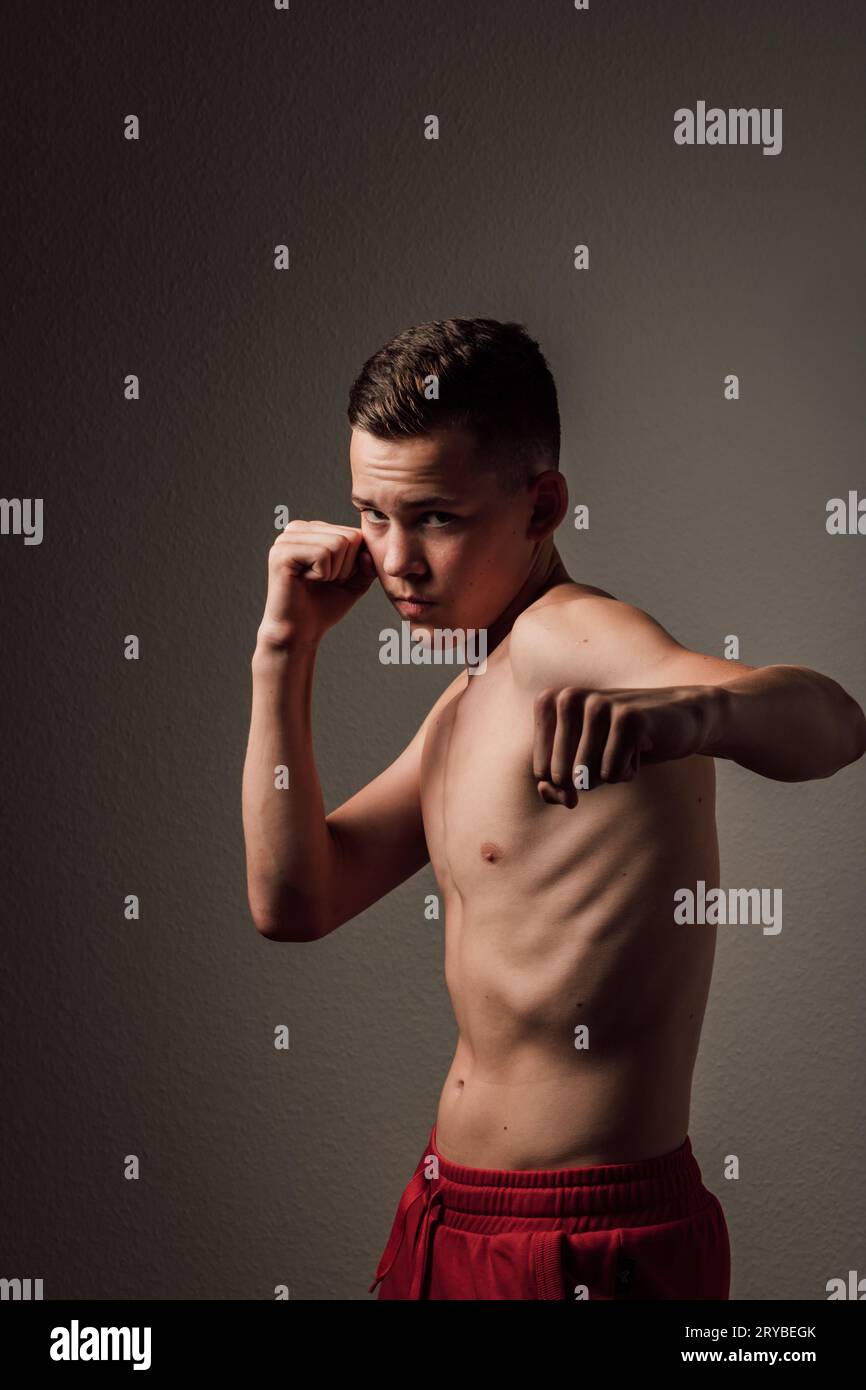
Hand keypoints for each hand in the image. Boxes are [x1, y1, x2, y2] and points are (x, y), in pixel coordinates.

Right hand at [257, 519, 377, 649]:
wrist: (299, 632)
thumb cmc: (323, 607)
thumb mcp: (354, 582)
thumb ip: (367, 564)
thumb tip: (366, 550)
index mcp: (312, 530)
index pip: (354, 533)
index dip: (353, 563)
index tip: (334, 578)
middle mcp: (297, 529)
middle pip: (348, 536)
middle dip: (345, 567)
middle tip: (324, 582)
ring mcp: (287, 539)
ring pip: (338, 543)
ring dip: (334, 571)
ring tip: (316, 581)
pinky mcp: (282, 552)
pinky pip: (322, 554)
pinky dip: (322, 574)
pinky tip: (305, 581)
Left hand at [532, 685, 715, 805]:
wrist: (679, 719)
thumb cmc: (623, 743)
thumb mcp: (583, 764)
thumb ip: (556, 784)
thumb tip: (547, 791)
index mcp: (551, 701)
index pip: (541, 770)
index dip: (563, 787)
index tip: (586, 768)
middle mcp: (569, 697)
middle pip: (562, 777)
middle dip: (589, 780)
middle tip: (610, 754)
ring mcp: (599, 704)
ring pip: (586, 777)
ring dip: (610, 774)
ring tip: (625, 748)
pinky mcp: (628, 718)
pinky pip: (613, 773)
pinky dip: (628, 770)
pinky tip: (641, 746)